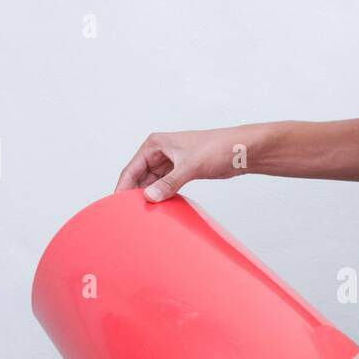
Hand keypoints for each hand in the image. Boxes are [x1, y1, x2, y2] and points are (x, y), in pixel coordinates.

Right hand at [114, 126, 259, 200]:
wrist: (241, 151)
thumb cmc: (218, 148)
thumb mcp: (190, 166)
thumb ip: (169, 183)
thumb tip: (150, 197)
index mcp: (155, 144)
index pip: (131, 168)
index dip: (123, 187)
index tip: (117, 205)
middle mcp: (159, 151)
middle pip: (139, 177)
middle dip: (135, 194)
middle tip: (130, 214)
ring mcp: (170, 162)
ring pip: (151, 183)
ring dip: (149, 196)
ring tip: (143, 214)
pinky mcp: (181, 171)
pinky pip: (164, 186)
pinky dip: (161, 196)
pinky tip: (159, 208)